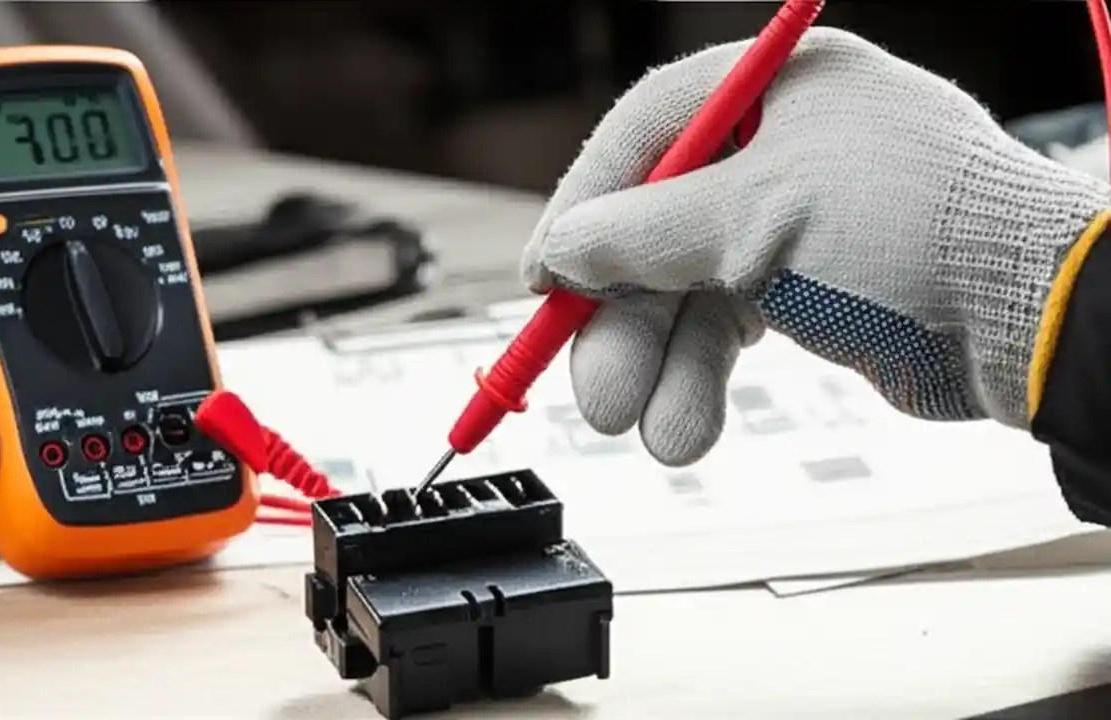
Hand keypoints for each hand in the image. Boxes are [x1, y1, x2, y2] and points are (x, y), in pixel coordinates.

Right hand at [522, 28, 1109, 465]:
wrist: (1030, 321)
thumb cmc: (915, 232)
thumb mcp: (758, 218)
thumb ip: (643, 233)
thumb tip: (560, 252)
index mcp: (771, 92)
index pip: (643, 139)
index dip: (583, 209)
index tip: (542, 278)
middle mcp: (776, 150)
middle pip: (654, 230)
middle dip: (618, 322)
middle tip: (592, 389)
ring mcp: (791, 222)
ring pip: (684, 294)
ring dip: (656, 368)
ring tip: (645, 428)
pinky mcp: (807, 288)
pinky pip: (726, 331)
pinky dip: (700, 380)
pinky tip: (683, 428)